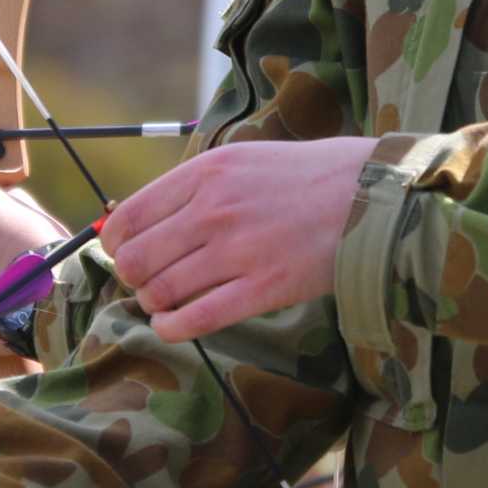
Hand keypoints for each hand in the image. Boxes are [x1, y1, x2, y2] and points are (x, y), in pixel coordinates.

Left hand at [102, 135, 378, 342]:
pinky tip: (172, 326)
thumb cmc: (309, 177)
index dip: (115, 244)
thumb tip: (148, 219)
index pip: (130, 216)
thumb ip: (198, 186)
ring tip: (163, 304)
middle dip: (133, 278)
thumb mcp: (245, 159)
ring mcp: (238, 250)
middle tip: (146, 282)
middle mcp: (214, 209)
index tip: (124, 253)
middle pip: (137, 259)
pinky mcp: (264, 287)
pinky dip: (172, 328)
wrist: (372, 196)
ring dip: (153, 304)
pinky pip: (198, 318)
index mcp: (207, 172)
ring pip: (161, 291)